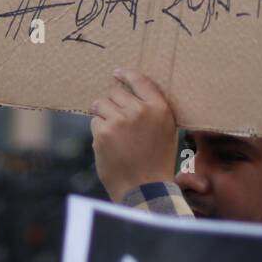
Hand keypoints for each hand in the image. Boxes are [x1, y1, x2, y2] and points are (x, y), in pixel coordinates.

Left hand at [91, 67, 178, 202]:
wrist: (145, 188)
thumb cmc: (157, 161)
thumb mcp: (166, 131)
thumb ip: (151, 110)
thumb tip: (130, 91)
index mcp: (159, 108)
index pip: (140, 80)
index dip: (126, 74)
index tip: (117, 72)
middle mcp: (139, 111)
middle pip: (116, 91)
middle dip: (113, 101)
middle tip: (116, 117)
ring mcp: (119, 121)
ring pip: (101, 104)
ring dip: (103, 114)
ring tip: (112, 131)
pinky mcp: (102, 133)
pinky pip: (95, 122)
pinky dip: (99, 130)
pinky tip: (109, 145)